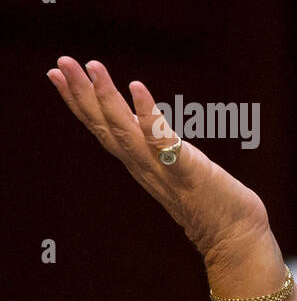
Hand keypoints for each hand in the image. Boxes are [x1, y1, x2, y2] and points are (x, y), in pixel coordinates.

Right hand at [45, 57, 269, 266]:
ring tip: (91, 66)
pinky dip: (147, 112)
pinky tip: (136, 86)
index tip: (57, 74)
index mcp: (139, 163)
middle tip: (61, 61)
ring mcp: (162, 169)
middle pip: (103, 126)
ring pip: (123, 129)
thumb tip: (148, 123)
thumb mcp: (175, 168)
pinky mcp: (187, 170)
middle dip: (80, 93)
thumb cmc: (212, 203)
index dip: (78, 102)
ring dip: (105, 96)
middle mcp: (143, 165)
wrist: (235, 238)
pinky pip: (161, 140)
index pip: (101, 129)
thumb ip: (160, 149)